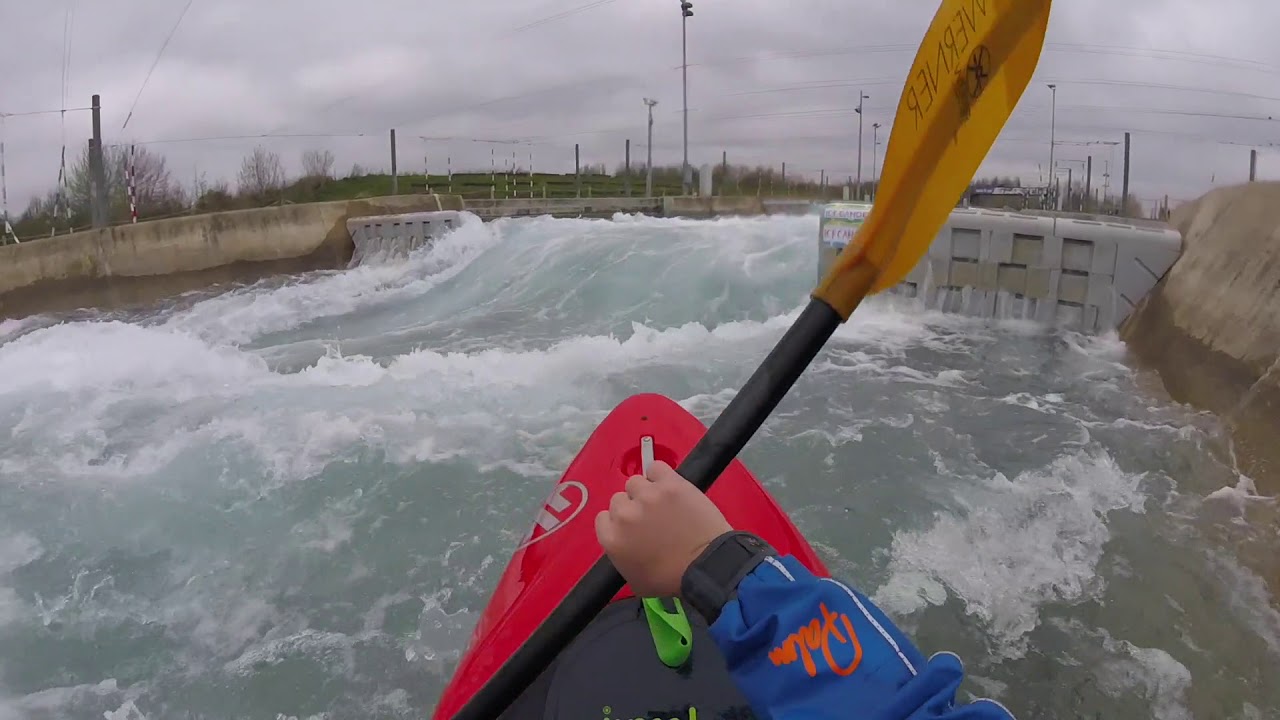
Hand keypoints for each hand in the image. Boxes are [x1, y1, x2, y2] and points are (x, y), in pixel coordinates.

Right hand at [595, 460, 732, 596]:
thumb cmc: (670, 579)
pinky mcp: (670, 483)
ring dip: (646, 491)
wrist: (706, 565)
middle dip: (632, 507)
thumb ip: (621, 556)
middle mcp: (624, 514)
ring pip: (636, 482)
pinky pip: (656, 467)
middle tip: (651, 518)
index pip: (603, 518)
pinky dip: (660, 475)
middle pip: (619, 499)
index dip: (618, 522)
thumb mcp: (634, 580)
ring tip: (662, 503)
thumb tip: (624, 542)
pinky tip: (668, 486)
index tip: (633, 527)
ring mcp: (647, 496)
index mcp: (612, 538)